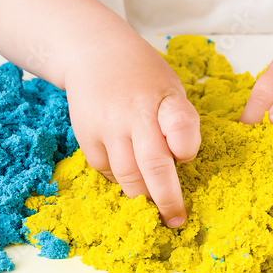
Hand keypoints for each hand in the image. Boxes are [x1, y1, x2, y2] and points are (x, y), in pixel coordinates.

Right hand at [63, 38, 200, 227]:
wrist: (94, 54)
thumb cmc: (143, 77)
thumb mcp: (170, 88)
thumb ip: (178, 124)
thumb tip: (179, 166)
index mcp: (164, 98)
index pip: (180, 125)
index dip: (185, 146)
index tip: (185, 157)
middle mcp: (135, 113)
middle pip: (152, 165)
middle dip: (167, 198)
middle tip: (176, 219)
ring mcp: (108, 126)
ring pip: (127, 176)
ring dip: (143, 196)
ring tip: (153, 205)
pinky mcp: (87, 136)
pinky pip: (106, 171)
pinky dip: (119, 180)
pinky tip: (129, 175)